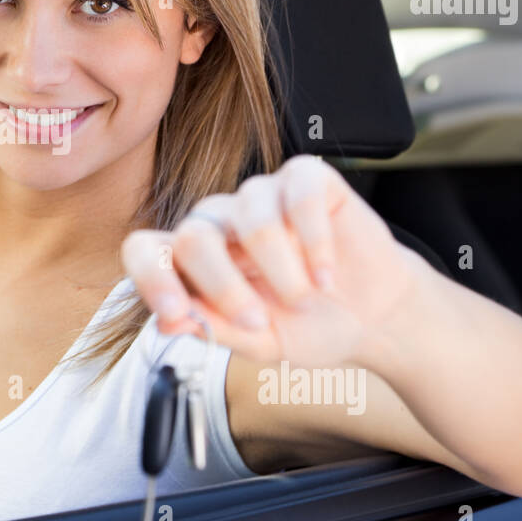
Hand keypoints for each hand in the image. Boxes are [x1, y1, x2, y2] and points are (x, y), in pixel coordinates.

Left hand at [121, 154, 424, 367]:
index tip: (175, 316)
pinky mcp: (306, 178)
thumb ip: (214, 329)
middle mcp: (219, 221)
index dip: (151, 279)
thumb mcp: (259, 342)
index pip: (146, 250)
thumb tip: (167, 325)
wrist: (375, 316)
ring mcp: (261, 195)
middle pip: (193, 236)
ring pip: (251, 219)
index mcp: (194, 261)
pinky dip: (315, 241)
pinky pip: (298, 196)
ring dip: (280, 270)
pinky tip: (327, 273)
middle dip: (223, 286)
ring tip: (307, 298)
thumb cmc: (309, 325)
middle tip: (258, 321)